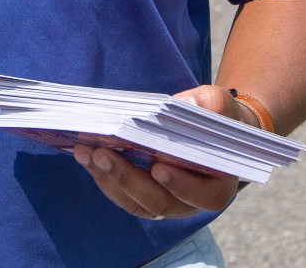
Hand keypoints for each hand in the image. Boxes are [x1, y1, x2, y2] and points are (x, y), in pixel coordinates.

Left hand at [71, 85, 246, 219]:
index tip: (158, 167)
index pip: (205, 196)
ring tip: (87, 151)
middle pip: (160, 202)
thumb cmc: (214, 118)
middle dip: (128, 178)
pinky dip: (102, 175)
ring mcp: (165, 200)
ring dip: (108, 178)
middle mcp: (191, 201)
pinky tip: (86, 154)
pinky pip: (121, 194)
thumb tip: (191, 104)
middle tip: (103, 154)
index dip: (182, 185)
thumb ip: (214, 105)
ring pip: (135, 202)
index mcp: (218, 184)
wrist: (205, 129)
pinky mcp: (143, 193)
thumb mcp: (220, 105)